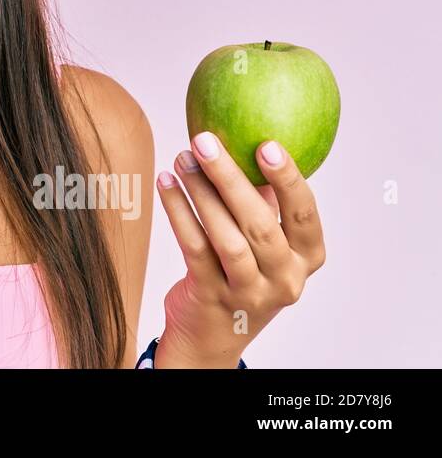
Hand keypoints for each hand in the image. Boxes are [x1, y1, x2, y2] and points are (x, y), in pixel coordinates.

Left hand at [153, 130, 326, 366]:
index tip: (267, 144)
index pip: (305, 215)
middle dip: (230, 178)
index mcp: (307, 259)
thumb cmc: (243, 271)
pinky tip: (165, 183)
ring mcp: (249, 292)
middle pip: (260, 225)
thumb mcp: (265, 241)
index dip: (288, 179)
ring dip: (200, 193)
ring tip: (182, 158)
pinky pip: (193, 248)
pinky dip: (177, 212)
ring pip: (226, 239)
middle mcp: (284, 279)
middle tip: (205, 141)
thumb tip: (247, 136)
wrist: (214, 335)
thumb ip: (264, 198)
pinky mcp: (212, 296)